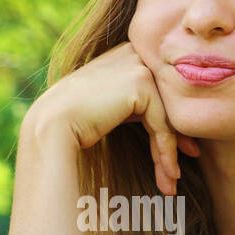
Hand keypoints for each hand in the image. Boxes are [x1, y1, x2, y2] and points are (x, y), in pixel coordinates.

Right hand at [27, 42, 200, 195]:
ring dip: (170, 153)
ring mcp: (138, 64)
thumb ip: (134, 105)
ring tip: (171, 182)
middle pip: (168, 102)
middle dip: (177, 139)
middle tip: (176, 173)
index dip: (170, 124)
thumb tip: (162, 125)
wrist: (52, 123)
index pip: (159, 92)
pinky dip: (166, 151)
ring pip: (168, 115)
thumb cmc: (74, 122)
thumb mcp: (111, 107)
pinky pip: (163, 123)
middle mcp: (134, 53)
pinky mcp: (141, 81)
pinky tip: (168, 175)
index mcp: (125, 54)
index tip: (182, 153)